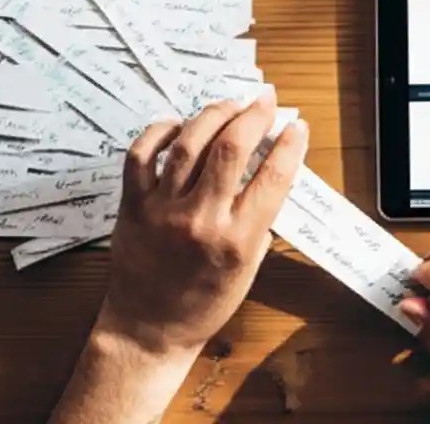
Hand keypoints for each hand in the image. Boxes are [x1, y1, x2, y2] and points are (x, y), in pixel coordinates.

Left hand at [97, 94, 309, 355]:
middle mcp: (201, 220)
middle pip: (232, 148)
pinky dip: (160, 131)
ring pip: (189, 143)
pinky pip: (142, 153)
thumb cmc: (203, 303)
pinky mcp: (133, 204)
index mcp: (237, 240)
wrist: (149, 329)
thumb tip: (271, 172)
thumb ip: (260, 221)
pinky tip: (179, 125)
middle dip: (254, 115)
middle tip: (264, 101)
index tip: (296, 127)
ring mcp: (163, 209)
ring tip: (229, 105)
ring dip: (214, 115)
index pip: (273, 177)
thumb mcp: (248, 269)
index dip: (290, 144)